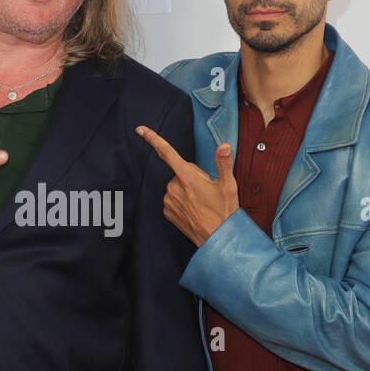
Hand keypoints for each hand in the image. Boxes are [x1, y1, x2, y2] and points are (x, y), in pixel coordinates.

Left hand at [135, 126, 237, 246]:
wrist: (217, 240)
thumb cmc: (224, 213)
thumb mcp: (229, 186)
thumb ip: (224, 163)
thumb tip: (224, 146)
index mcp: (187, 177)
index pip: (167, 153)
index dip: (153, 139)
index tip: (141, 130)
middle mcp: (174, 188)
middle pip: (180, 171)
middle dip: (192, 177)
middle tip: (207, 190)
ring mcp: (169, 201)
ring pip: (177, 186)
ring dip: (188, 190)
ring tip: (203, 202)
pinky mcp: (167, 212)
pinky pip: (173, 199)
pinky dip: (182, 201)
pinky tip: (195, 209)